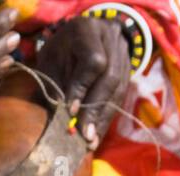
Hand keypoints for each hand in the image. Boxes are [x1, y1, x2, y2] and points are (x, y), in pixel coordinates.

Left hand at [36, 16, 130, 148]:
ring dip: (103, 118)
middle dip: (95, 109)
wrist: (81, 35)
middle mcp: (111, 40)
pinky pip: (120, 97)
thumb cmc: (59, 51)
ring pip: (118, 90)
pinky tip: (97, 134)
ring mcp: (124, 54)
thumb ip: (55, 84)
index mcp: (88, 31)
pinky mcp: (128, 70)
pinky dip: (107, 117)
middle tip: (84, 134)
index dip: (82, 88)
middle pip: (110, 78)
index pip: (93, 62)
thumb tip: (57, 118)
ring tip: (91, 141)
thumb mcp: (50, 61)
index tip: (70, 112)